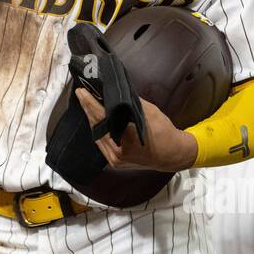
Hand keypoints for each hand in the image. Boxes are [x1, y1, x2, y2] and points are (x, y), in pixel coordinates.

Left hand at [74, 88, 196, 172]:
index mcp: (127, 138)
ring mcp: (115, 159)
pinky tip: (96, 120)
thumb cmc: (164, 133)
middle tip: (81, 94)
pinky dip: (98, 130)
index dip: (90, 103)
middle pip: (97, 127)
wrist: (172, 154)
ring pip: (97, 136)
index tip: (82, 92)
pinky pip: (102, 143)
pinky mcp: (115, 162)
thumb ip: (130, 102)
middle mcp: (118, 151)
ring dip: (92, 120)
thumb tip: (115, 91)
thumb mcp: (149, 112)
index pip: (102, 117)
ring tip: (87, 104)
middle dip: (88, 109)